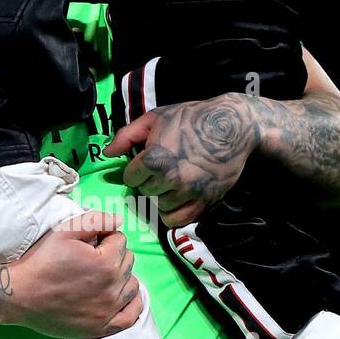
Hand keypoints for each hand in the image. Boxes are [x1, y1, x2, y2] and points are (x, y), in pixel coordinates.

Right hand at [3, 210, 140, 338]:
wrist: (19, 296)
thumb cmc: (40, 261)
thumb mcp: (64, 232)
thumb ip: (95, 221)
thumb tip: (118, 220)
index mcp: (106, 262)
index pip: (119, 239)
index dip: (103, 237)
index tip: (88, 243)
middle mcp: (113, 287)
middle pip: (128, 261)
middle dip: (113, 255)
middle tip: (90, 259)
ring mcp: (109, 310)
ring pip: (132, 285)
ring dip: (122, 277)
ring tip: (101, 276)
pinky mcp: (102, 327)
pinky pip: (131, 316)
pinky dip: (132, 305)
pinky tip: (123, 297)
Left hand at [103, 94, 256, 226]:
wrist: (232, 126)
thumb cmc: (192, 117)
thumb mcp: (156, 117)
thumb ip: (127, 135)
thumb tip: (107, 153)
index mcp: (155, 158)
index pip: (130, 177)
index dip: (136, 168)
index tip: (146, 161)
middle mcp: (170, 179)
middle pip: (145, 192)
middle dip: (150, 181)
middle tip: (163, 169)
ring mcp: (188, 193)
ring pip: (160, 207)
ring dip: (162, 196)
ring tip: (173, 182)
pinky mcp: (204, 202)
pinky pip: (178, 221)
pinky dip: (174, 214)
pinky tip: (178, 200)